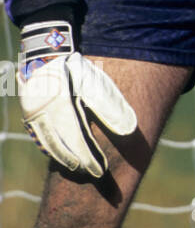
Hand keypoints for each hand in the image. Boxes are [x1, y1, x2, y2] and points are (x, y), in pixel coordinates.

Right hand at [18, 20, 137, 177]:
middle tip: (94, 175)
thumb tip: (129, 130)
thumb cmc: (76, 68)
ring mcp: (35, 115)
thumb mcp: (97, 83)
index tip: (101, 172)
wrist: (46, 53)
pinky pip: (41, 135)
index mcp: (61, 108)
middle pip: (62, 146)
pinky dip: (52, 147)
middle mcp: (45, 115)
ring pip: (49, 143)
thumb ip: (111, 107)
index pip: (77, 141)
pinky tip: (62, 152)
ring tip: (79, 168)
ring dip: (64, 158)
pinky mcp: (31, 113)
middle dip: (79, 162)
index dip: (89, 158)